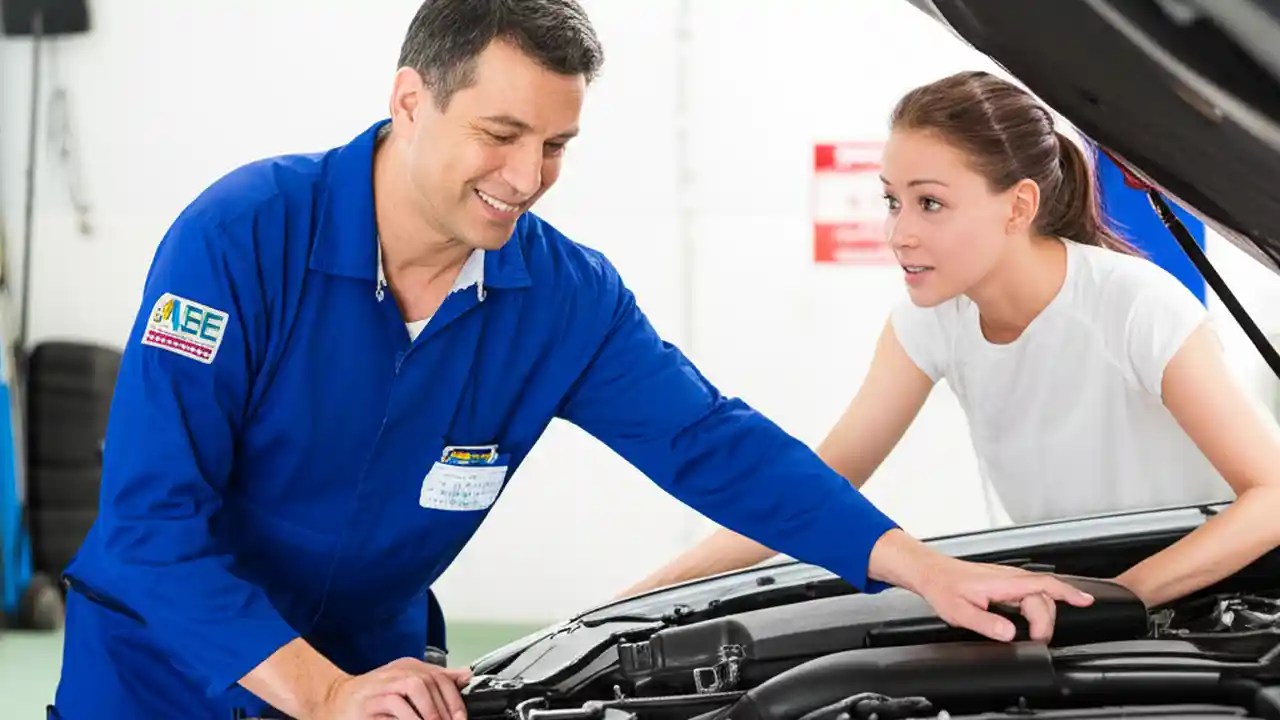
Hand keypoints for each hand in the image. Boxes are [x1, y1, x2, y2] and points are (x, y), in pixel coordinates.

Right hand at [315, 658, 472, 719]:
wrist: (334, 701)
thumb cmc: (372, 696)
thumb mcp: (405, 682)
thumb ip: (435, 680)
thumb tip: (465, 676)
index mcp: (408, 668)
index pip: (439, 677)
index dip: (454, 699)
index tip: (460, 718)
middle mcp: (396, 673)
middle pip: (428, 683)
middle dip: (442, 710)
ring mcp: (382, 686)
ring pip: (414, 689)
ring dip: (428, 712)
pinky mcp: (370, 703)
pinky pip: (395, 707)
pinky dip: (410, 718)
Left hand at [915, 557, 1093, 642]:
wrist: (930, 573)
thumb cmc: (942, 587)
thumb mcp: (959, 611)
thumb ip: (986, 623)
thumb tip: (1010, 633)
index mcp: (1002, 582)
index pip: (1043, 584)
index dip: (1067, 592)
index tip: (1086, 601)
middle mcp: (1009, 578)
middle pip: (1045, 598)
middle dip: (1047, 622)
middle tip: (1037, 642)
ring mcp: (1008, 579)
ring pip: (1039, 597)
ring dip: (1043, 617)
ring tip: (1037, 636)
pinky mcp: (1005, 584)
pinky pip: (1031, 594)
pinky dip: (1039, 607)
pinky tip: (1038, 618)